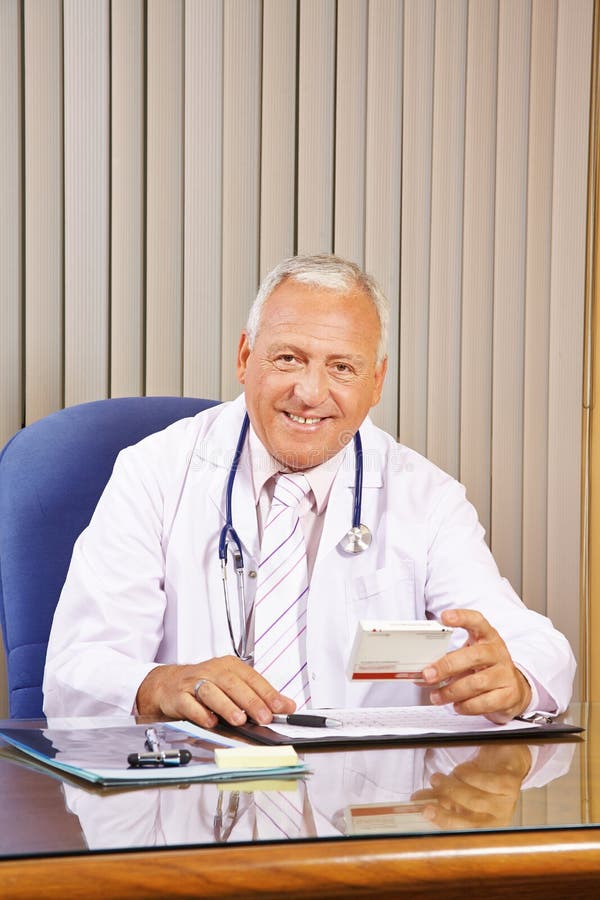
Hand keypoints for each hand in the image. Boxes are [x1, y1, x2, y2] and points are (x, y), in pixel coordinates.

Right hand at [135, 655, 295, 728]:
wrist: (167, 684)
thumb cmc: (204, 684)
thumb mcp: (232, 684)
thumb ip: (258, 695)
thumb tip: (286, 706)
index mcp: (229, 666)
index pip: (252, 678)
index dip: (268, 693)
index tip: (282, 707)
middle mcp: (212, 671)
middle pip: (233, 684)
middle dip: (251, 701)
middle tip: (264, 717)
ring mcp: (194, 682)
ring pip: (211, 692)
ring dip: (226, 706)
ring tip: (239, 720)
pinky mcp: (178, 696)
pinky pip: (189, 704)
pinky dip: (201, 714)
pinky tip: (211, 722)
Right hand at [411, 744, 531, 829]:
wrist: (501, 759)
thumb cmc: (477, 780)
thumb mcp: (456, 792)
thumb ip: (438, 798)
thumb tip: (415, 802)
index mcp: (485, 827)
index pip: (465, 833)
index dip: (444, 823)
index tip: (425, 812)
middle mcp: (498, 820)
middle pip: (472, 822)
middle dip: (446, 811)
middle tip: (427, 800)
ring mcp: (507, 803)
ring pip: (476, 801)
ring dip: (452, 789)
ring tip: (437, 779)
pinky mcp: (511, 784)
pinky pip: (488, 782)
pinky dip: (470, 775)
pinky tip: (461, 771)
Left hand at [421, 608, 531, 722]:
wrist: (513, 689)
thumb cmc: (485, 668)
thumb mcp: (468, 658)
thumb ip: (446, 662)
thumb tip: (421, 674)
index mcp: (486, 637)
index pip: (476, 621)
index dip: (461, 617)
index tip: (444, 617)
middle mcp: (497, 652)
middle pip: (472, 656)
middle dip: (446, 666)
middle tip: (428, 675)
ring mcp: (505, 673)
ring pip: (476, 683)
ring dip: (451, 691)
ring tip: (437, 697)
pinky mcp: (508, 695)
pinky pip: (484, 703)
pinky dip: (466, 706)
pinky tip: (457, 706)